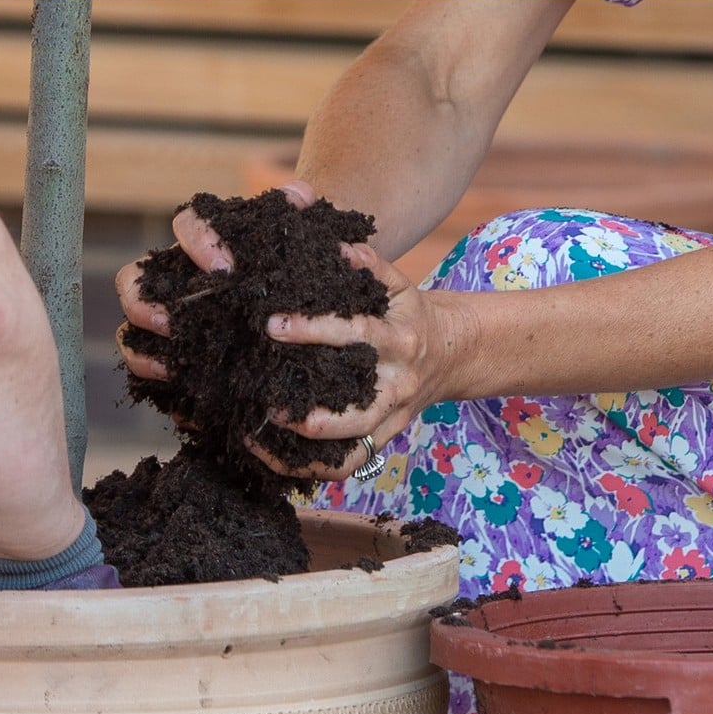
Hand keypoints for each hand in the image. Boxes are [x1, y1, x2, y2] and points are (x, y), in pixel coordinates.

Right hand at [114, 180, 319, 380]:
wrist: (300, 306)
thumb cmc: (296, 268)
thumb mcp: (304, 243)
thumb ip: (299, 216)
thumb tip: (299, 196)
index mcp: (208, 242)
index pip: (189, 224)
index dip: (200, 240)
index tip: (227, 267)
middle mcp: (178, 278)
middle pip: (135, 280)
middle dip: (144, 300)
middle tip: (171, 319)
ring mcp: (170, 318)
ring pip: (133, 327)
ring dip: (142, 345)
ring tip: (169, 361)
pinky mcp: (175, 356)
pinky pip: (148, 366)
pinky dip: (156, 378)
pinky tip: (178, 392)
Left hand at [246, 241, 452, 480]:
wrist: (452, 354)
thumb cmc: (412, 316)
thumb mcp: (397, 285)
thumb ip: (368, 264)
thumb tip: (335, 245)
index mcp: (400, 341)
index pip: (356, 335)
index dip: (314, 331)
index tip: (273, 325)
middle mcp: (397, 385)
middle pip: (357, 409)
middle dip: (311, 410)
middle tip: (266, 400)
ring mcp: (392, 417)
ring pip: (353, 446)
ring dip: (307, 449)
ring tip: (260, 436)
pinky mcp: (384, 438)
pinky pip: (349, 465)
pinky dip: (311, 468)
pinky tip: (272, 457)